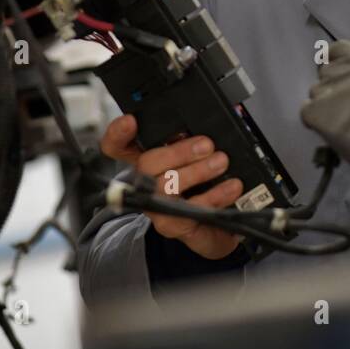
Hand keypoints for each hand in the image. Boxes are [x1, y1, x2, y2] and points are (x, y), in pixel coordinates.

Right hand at [100, 114, 243, 259]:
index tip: (131, 122)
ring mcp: (156, 205)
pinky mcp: (170, 224)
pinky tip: (231, 187)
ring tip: (221, 162)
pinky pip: (188, 209)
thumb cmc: (205, 188)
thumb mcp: (199, 160)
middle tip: (207, 145)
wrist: (217, 227)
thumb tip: (208, 128)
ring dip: (197, 171)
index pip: (119, 145)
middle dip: (178, 152)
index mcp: (150, 159)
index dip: (118, 134)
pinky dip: (214, 195)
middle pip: (145, 163)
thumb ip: (195, 141)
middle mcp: (146, 183)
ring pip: (165, 185)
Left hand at [300, 40, 349, 199]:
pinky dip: (316, 124)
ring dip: (325, 108)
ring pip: (315, 94)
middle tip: (346, 110)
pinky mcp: (316, 112)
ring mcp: (330, 91)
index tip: (338, 80)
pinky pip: (306, 113)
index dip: (334, 65)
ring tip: (345, 126)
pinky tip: (335, 134)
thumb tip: (345, 86)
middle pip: (324, 73)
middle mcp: (347, 70)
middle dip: (331, 90)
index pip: (336, 50)